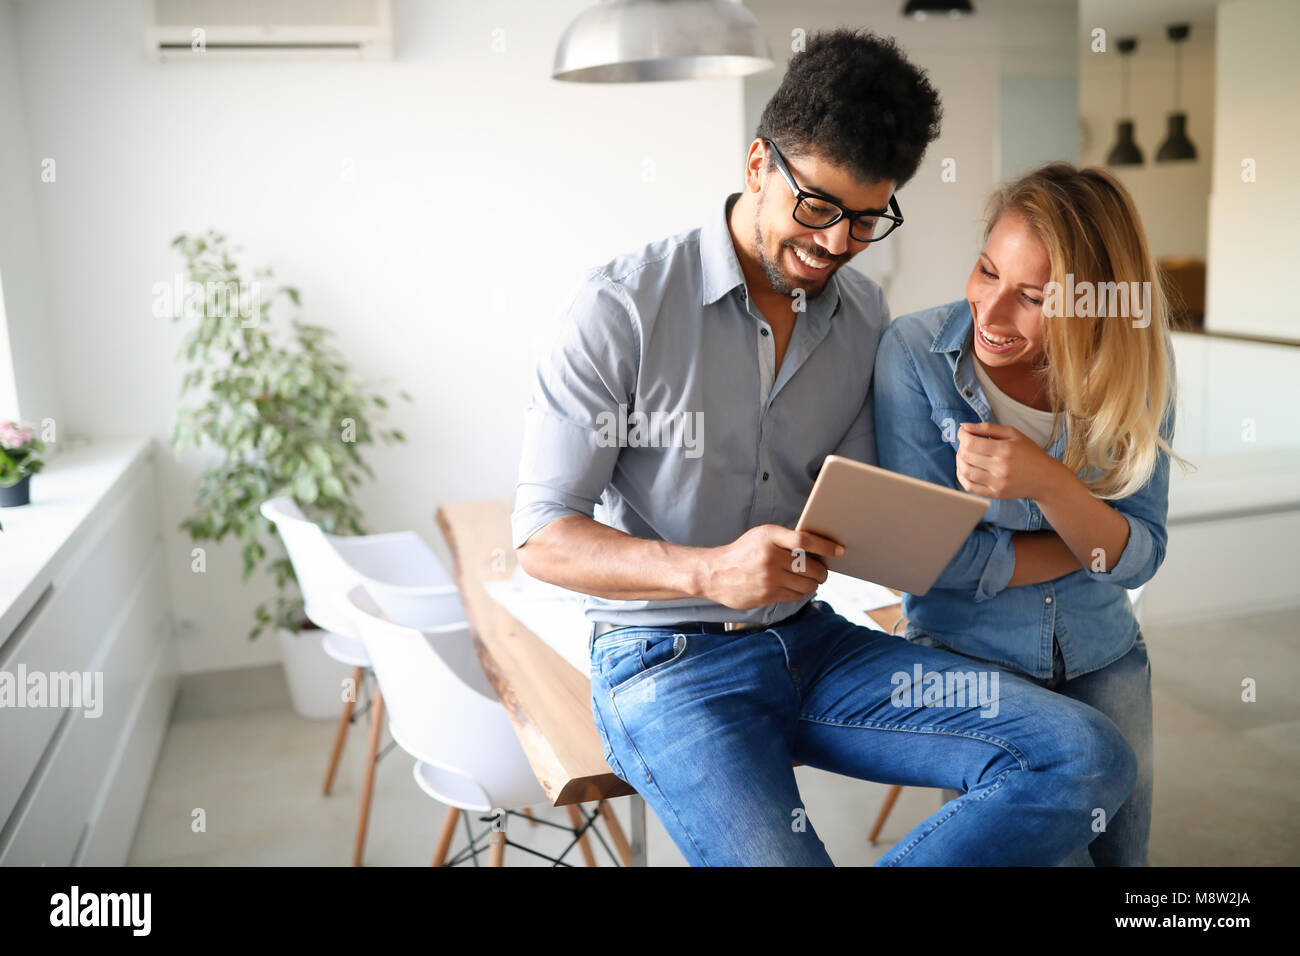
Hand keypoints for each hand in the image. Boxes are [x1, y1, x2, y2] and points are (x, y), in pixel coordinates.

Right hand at [701, 524, 843, 610]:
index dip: (826, 547)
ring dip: (814, 584)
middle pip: (810, 566)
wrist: (715, 573)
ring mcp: (768, 578)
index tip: (839, 551)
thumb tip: (817, 548)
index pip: (805, 540)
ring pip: (806, 584)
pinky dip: (801, 593)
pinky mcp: (767, 595)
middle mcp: (769, 556)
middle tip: (823, 572)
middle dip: (822, 571)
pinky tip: (797, 588)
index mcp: (769, 536)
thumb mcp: (761, 536)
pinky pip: (796, 596)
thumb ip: (784, 539)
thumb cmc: (743, 553)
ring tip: (811, 581)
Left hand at [955, 421, 1064, 500]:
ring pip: (965, 471)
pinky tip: (965, 469)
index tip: (963, 433)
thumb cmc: (1029, 453)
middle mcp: (1001, 467)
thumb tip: (964, 426)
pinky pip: (970, 487)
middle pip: (966, 456)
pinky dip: (961, 477)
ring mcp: (997, 483)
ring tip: (964, 455)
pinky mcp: (995, 494)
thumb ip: (988, 428)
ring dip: (959, 461)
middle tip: (965, 444)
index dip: (962, 436)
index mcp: (1005, 450)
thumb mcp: (1013, 434)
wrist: (1045, 478)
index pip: (971, 443)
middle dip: (961, 447)